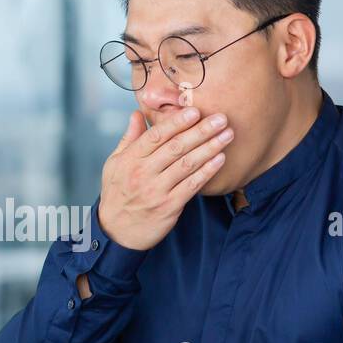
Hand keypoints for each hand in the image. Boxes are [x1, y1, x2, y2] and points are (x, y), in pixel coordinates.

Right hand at [96, 106, 232, 250]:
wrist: (116, 231)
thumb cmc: (117, 194)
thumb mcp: (115, 164)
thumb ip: (129, 138)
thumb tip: (136, 113)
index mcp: (130, 159)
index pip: (156, 136)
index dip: (177, 122)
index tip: (195, 111)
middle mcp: (143, 173)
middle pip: (176, 147)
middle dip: (201, 131)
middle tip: (221, 118)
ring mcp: (157, 190)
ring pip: (187, 164)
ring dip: (210, 148)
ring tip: (227, 135)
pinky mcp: (169, 206)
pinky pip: (192, 185)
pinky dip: (207, 171)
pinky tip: (220, 159)